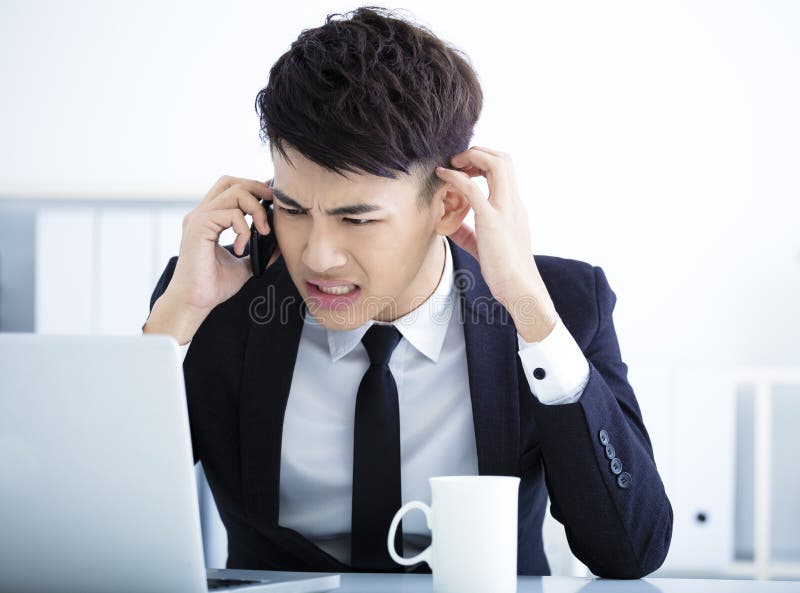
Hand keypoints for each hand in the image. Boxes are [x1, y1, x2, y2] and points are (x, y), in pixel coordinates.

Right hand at [169, 175, 279, 312]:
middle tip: (272, 205)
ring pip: (234, 192)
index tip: (271, 201)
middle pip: (230, 181)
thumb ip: (258, 251)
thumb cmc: (213, 285)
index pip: (230, 189)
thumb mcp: (244, 264)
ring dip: (256, 209)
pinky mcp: (198, 226)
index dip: (253, 188)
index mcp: (209, 219)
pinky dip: (244, 229)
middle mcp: (201, 214)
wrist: (194, 301)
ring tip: (262, 231)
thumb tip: (279, 244)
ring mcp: (198, 218)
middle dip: (256, 187)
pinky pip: (231, 213)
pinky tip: (241, 248)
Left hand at [435, 146, 547, 311]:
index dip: (484, 161)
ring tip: (452, 163)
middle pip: (504, 158)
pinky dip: (455, 177)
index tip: (464, 167)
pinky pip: (472, 189)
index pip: (505, 169)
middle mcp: (513, 202)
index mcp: (513, 206)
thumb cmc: (504, 271)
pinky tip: (442, 176)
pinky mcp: (492, 221)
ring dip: (472, 156)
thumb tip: (450, 226)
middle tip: (457, 161)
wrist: (520, 288)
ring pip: (496, 163)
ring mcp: (505, 209)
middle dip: (479, 151)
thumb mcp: (484, 246)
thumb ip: (468, 232)